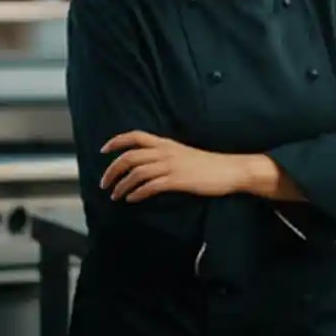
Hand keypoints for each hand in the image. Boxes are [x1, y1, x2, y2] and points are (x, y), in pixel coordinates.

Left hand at [99, 130, 246, 202]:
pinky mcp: (177, 180)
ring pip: (136, 173)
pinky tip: (132, 199)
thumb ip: (165, 156)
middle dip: (112, 170)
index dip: (116, 142)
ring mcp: (171, 166)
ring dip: (121, 186)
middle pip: (129, 157)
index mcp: (166, 143)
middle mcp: (166, 152)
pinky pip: (150, 186)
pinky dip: (137, 193)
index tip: (104, 151)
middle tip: (104, 183)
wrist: (230, 170)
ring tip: (115, 196)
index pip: (135, 136)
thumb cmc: (209, 165)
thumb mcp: (184, 154)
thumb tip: (147, 165)